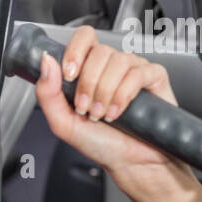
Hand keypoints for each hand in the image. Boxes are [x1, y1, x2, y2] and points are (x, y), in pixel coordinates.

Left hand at [33, 24, 185, 179]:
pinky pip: (139, 72)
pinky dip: (124, 94)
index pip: (84, 38)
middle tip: (86, 108)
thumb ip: (47, 92)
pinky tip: (119, 112)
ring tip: (102, 114)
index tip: (70, 75)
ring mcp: (134, 69)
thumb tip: (46, 61)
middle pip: (99, 51)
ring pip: (119, 61)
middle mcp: (111, 66)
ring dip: (105, 91)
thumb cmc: (100, 143)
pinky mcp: (154, 78)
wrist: (128, 163)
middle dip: (89, 83)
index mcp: (89, 69)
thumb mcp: (62, 122)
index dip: (75, 51)